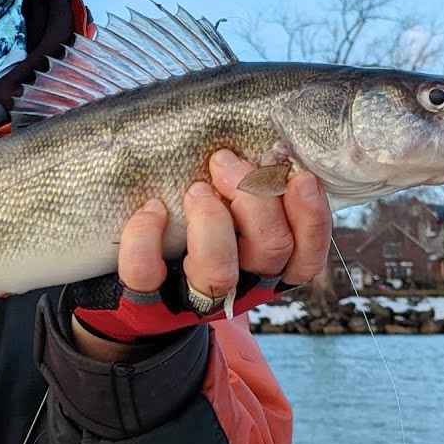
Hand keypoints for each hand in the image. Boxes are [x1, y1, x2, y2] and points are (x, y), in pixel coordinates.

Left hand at [69, 149, 331, 360]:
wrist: (130, 308)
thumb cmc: (189, 241)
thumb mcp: (227, 221)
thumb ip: (245, 194)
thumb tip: (255, 135)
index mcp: (264, 269)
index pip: (306, 256)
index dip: (312, 218)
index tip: (301, 176)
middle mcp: (238, 288)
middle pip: (270, 251)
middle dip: (256, 199)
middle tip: (225, 161)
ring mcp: (192, 300)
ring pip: (218, 271)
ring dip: (212, 222)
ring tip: (196, 188)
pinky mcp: (145, 302)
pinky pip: (145, 274)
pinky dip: (146, 237)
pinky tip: (151, 210)